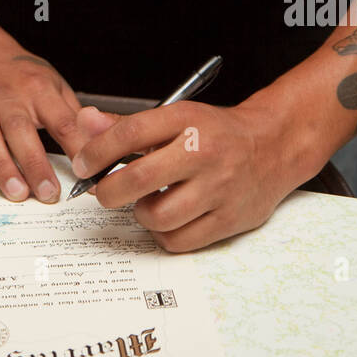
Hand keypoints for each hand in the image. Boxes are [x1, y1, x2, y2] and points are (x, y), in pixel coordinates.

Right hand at [0, 19, 88, 204]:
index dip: (77, 147)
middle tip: (49, 194)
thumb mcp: (53, 83)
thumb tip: (102, 144)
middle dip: (35, 163)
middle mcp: (6, 97)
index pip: (62, 120)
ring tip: (17, 194)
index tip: (89, 173)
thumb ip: (74, 115)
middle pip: (21, 130)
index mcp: (37, 89)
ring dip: (2, 167)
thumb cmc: (19, 74)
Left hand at [70, 99, 302, 251]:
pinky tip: (167, 219)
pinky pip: (179, 240)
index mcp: (186, 120)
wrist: (273, 146)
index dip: (97, 151)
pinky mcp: (229, 220)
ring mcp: (218, 188)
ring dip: (141, 214)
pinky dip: (163, 234)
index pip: (130, 133)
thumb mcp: (175, 117)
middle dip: (108, 190)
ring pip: (158, 216)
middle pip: (138, 178)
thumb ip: (127, 124)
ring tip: (146, 202)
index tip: (83, 164)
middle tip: (103, 191)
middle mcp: (202, 152)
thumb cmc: (216, 133)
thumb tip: (85, 123)